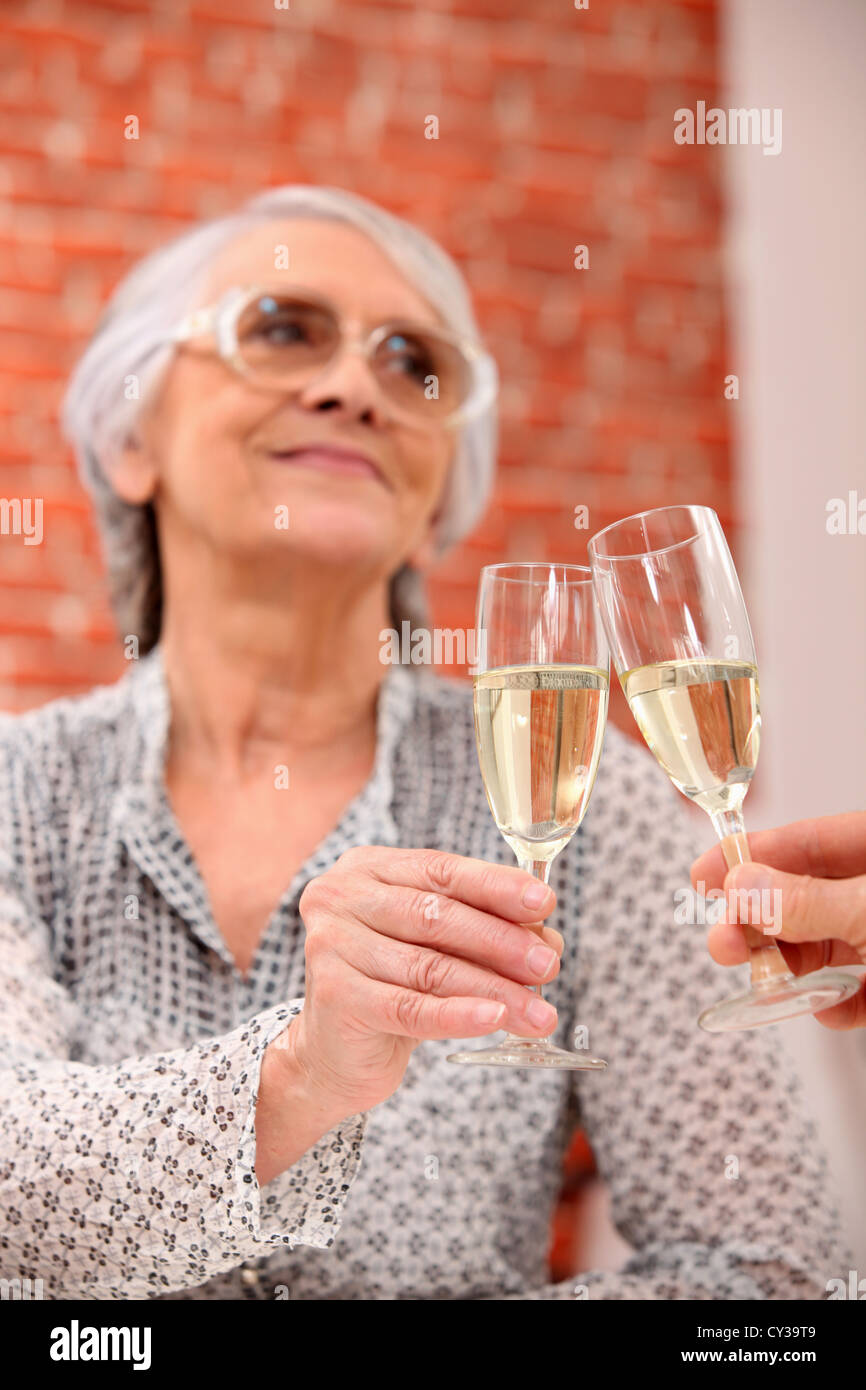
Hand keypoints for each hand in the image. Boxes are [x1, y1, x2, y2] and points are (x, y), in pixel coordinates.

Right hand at [286, 846, 563, 1118]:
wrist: (333, 1052)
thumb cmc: (391, 984)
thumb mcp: (437, 947)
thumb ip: (484, 933)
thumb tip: (546, 939)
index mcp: (369, 868)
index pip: (442, 870)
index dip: (496, 886)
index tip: (544, 903)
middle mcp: (341, 897)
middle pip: (437, 916)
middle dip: (502, 942)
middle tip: (548, 964)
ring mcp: (331, 945)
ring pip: (429, 967)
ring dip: (494, 988)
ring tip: (538, 1011)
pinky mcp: (335, 996)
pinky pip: (410, 1007)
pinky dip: (459, 1015)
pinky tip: (495, 1020)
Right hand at [691, 811, 865, 1029]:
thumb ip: (809, 901)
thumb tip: (741, 885)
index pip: (809, 841)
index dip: (753, 854)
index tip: (703, 876)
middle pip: (808, 896)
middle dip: (760, 921)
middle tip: (722, 943)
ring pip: (827, 945)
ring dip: (791, 967)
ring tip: (768, 986)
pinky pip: (858, 989)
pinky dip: (836, 1001)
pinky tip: (826, 1008)